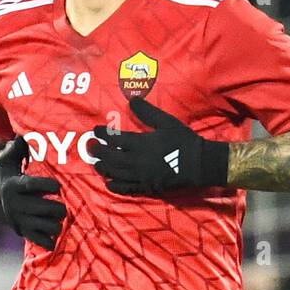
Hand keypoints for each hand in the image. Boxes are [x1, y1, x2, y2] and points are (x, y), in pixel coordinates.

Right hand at [0, 136, 66, 249]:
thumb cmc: (4, 176)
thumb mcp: (5, 160)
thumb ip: (16, 147)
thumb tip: (24, 132)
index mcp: (13, 186)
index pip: (31, 186)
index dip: (47, 185)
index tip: (58, 185)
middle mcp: (15, 205)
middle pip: (42, 208)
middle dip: (58, 208)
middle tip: (63, 204)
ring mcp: (18, 220)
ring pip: (44, 226)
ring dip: (56, 223)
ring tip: (60, 218)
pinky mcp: (21, 231)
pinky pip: (38, 240)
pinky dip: (49, 240)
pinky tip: (54, 235)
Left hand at [90, 96, 229, 195]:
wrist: (199, 164)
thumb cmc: (183, 141)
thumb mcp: (166, 122)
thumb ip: (147, 112)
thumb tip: (132, 100)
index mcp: (141, 143)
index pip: (115, 138)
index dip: (103, 134)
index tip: (95, 130)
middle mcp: (137, 161)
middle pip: (111, 157)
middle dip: (99, 151)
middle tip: (90, 146)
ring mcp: (141, 176)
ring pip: (116, 173)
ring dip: (104, 168)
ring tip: (96, 163)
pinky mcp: (147, 187)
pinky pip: (127, 188)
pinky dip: (116, 186)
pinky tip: (108, 184)